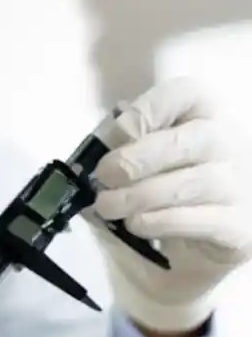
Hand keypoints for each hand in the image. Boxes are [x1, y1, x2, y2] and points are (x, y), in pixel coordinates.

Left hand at [89, 77, 251, 336]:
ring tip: (108, 206)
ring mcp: (241, 184)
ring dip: (140, 196)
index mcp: (206, 114)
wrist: (196, 244)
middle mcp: (232, 142)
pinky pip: (198, 220)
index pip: (187, 93)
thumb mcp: (143, 159)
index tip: (115, 136)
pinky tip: (136, 224)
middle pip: (192, 139)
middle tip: (104, 176)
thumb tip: (99, 145)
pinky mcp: (239, 225)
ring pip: (193, 184)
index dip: (146, 111)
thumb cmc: (162, 188)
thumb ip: (124, 145)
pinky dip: (158, 222)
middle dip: (137, 159)